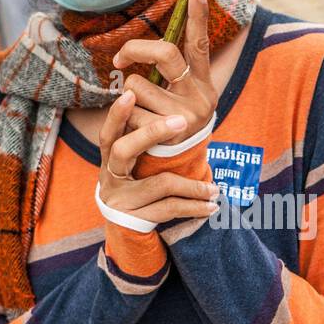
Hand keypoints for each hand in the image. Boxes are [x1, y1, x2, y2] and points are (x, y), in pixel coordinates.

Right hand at [97, 89, 218, 224]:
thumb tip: (173, 108)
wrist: (125, 230)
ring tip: (215, 188)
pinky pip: (169, 209)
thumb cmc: (137, 187)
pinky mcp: (135, 219)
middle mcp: (109, 177)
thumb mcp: (134, 165)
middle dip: (152, 132)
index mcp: (108, 158)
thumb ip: (144, 141)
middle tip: (182, 120)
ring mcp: (120, 199)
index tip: (130, 94)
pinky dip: (194, 207)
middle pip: (124, 150)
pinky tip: (212, 206)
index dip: (117, 115)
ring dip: (193, 186)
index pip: (108, 133)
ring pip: (159, 184)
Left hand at [110, 0, 216, 146]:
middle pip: (165, 53)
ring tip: (137, 113)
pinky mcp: (169, 132)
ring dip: (128, 97)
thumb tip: (144, 45)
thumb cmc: (171, 120)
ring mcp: (186, 114)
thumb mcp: (179, 95)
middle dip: (135, 51)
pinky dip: (125, 119)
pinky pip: (130, 112)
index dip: (199, 15)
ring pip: (137, 86)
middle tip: (120, 60)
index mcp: (202, 81)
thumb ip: (169, 71)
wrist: (175, 168)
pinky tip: (135, 131)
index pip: (200, 43)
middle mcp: (200, 95)